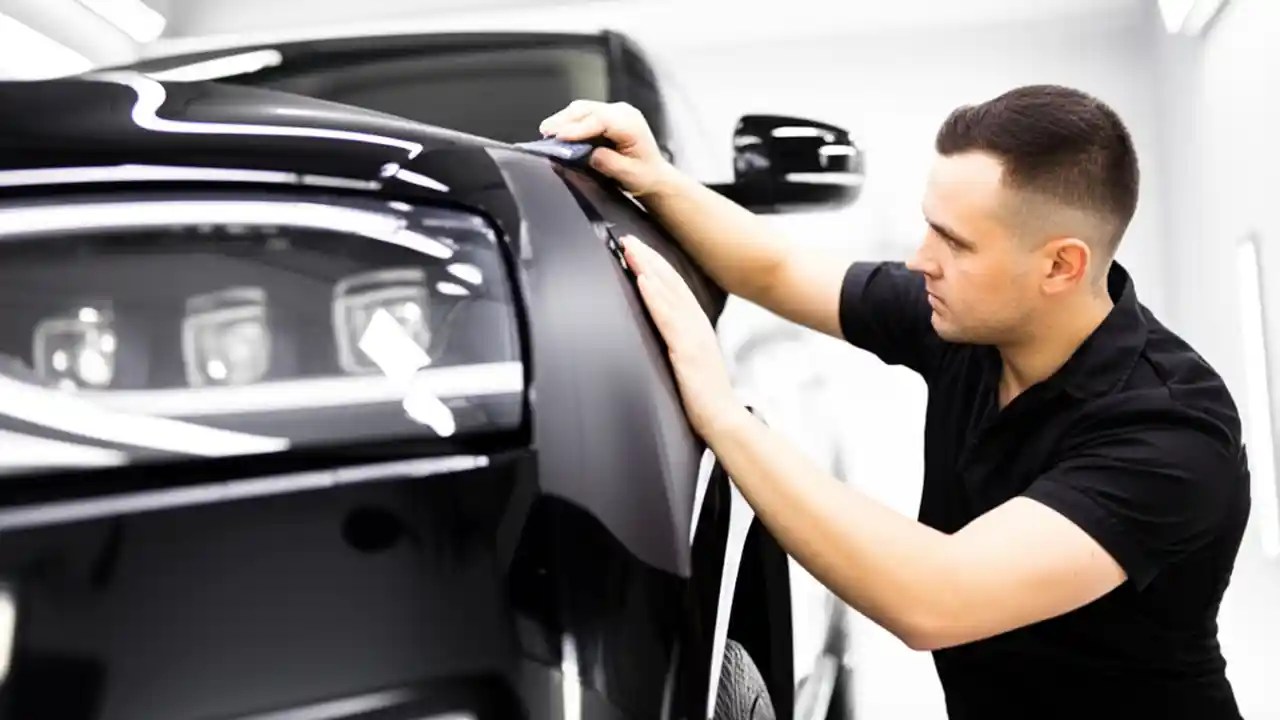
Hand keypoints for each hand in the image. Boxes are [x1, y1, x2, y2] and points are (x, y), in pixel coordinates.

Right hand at [538, 100, 679, 197]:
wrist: (654, 176)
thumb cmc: (645, 176)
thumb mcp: (628, 175)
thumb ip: (608, 163)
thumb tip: (588, 154)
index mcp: (632, 125)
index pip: (601, 120)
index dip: (578, 128)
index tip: (559, 136)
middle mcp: (623, 113)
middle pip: (588, 110)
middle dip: (564, 120)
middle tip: (545, 132)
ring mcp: (614, 112)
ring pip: (583, 109)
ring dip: (564, 119)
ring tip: (547, 131)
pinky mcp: (605, 117)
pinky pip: (584, 114)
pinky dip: (569, 122)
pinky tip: (557, 132)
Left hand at [621, 234, 746, 440]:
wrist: (722, 421)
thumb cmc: (703, 397)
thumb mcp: (688, 362)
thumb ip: (678, 343)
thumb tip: (664, 333)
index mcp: (696, 327)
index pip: (675, 288)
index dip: (657, 266)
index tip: (639, 249)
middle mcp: (696, 325)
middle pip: (671, 284)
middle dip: (649, 259)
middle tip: (628, 238)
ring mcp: (693, 336)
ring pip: (669, 294)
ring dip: (648, 269)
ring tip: (631, 249)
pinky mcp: (687, 351)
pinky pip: (668, 319)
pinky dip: (656, 297)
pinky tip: (643, 280)